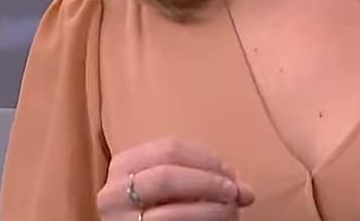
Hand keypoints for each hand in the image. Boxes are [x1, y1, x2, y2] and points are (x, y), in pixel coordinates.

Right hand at [97, 138, 254, 219]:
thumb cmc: (156, 207)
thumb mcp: (174, 187)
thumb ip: (204, 179)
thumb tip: (246, 192)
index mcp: (123, 165)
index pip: (169, 148)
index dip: (206, 158)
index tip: (230, 172)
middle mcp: (112, 193)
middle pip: (168, 175)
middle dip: (208, 181)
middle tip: (233, 191)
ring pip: (172, 211)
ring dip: (210, 209)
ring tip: (231, 211)